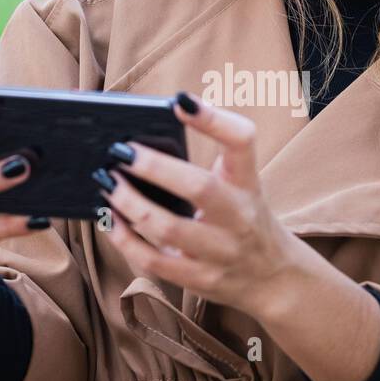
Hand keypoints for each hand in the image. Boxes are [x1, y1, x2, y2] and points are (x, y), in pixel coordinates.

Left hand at [93, 93, 297, 316]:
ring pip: (168, 228)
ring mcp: (221, 252)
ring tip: (106, 182)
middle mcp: (240, 216)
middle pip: (199, 187)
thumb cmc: (245, 218)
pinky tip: (109, 219)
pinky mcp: (200, 279)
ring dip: (129, 204)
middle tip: (119, 152)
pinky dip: (124, 239)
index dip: (213, 120)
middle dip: (154, 168)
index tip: (180, 101)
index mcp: (248, 182)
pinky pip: (154, 261)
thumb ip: (209, 162)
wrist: (273, 277)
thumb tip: (145, 139)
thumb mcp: (241, 185)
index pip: (242, 142)